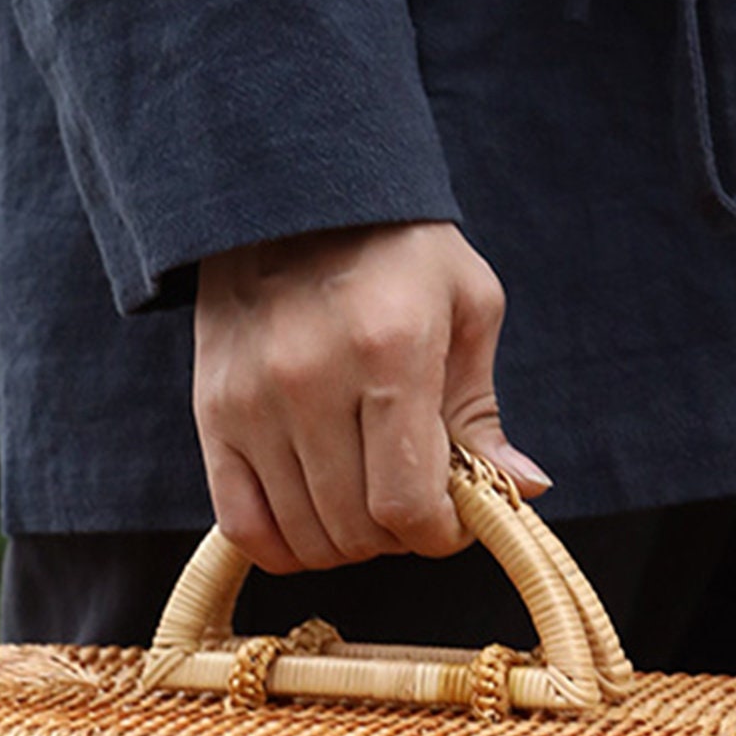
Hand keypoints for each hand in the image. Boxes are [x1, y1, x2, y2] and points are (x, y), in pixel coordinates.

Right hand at [192, 221, 551, 573]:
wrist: (292, 188)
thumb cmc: (397, 247)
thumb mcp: (464, 304)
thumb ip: (482, 409)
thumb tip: (523, 488)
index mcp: (388, 352)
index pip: (408, 504)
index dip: (439, 535)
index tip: (451, 519)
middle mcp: (310, 380)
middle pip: (357, 530)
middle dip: (397, 537)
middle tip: (410, 502)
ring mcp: (252, 402)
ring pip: (305, 538)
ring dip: (347, 542)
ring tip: (365, 502)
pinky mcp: (212, 414)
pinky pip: (243, 527)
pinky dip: (283, 547)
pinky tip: (313, 522)